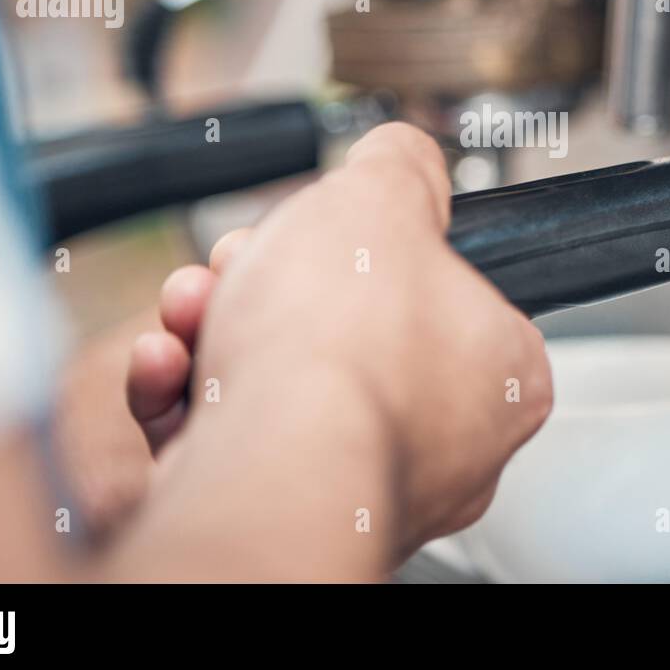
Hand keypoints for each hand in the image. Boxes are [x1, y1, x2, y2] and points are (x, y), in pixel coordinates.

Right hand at [122, 123, 551, 575]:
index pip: (449, 292)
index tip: (329, 227)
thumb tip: (402, 155)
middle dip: (273, 280)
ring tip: (196, 303)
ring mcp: (364, 485)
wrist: (265, 466)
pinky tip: (169, 362)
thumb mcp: (385, 197)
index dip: (372, 245)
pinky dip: (190, 392)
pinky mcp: (284, 514)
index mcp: (500, 375)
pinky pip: (235, 438)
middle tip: (248, 260)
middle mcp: (447, 445)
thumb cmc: (341, 352)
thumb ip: (401, 165)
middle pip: (349, 332)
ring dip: (218, 326)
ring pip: (283, 384)